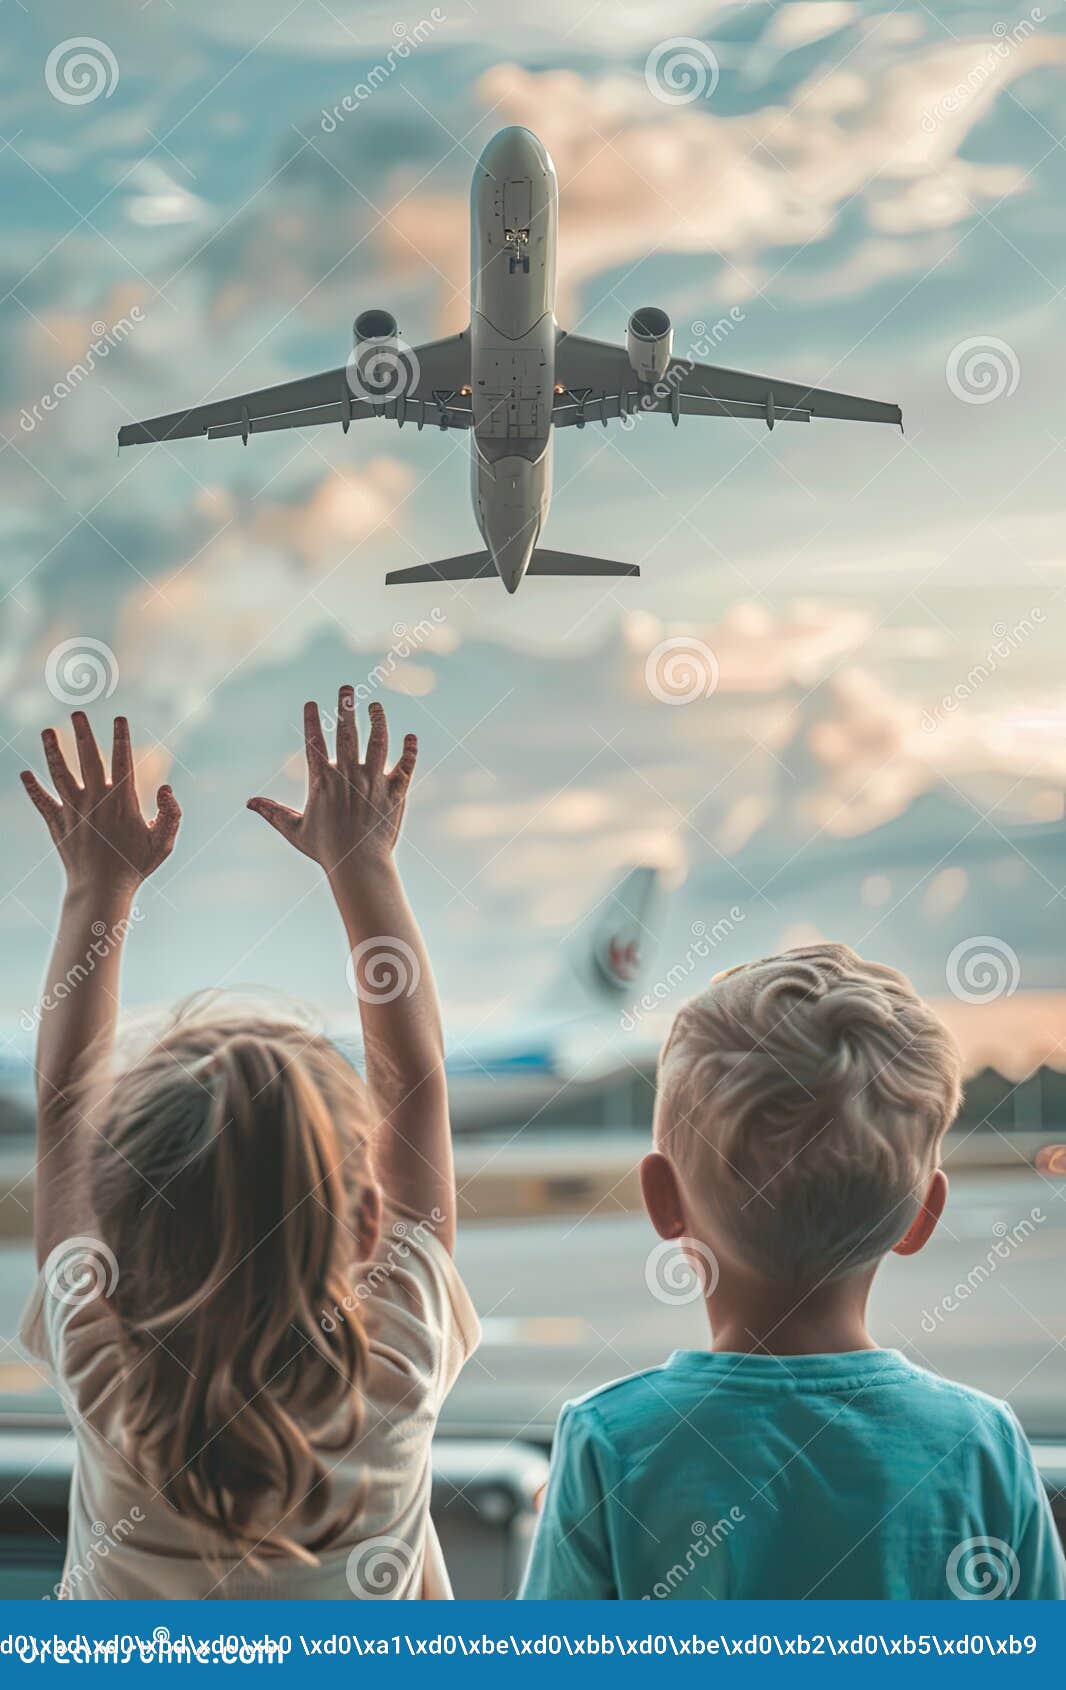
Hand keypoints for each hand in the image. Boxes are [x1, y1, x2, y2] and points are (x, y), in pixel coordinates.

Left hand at [21, 713, 181, 894]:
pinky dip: (32, 788)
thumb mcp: (163, 842)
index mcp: (122, 801)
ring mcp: (73, 811)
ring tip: (46, 731)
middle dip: (83, 734)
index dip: (121, 737)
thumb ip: (171, 814)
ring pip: (60, 774)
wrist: (101, 890)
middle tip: (77, 713)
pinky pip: (42, 802)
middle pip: (88, 759)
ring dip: (53, 751)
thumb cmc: (135, 866)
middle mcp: (95, 800)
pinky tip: (24, 774)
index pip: (123, 761)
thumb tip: (166, 788)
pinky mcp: (57, 824)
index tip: (120, 719)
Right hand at [248, 692, 416, 875]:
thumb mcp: (295, 830)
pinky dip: (410, 751)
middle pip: (347, 732)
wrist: (359, 866)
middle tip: (346, 688)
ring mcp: (374, 781)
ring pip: (378, 742)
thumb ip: (273, 813)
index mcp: (323, 781)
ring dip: (378, 720)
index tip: (311, 703)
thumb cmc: (326, 850)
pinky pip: (406, 766)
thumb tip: (249, 803)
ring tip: (375, 706)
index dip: (311, 720)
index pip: (315, 742)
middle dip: (345, 707)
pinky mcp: (395, 792)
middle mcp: (349, 775)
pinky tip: (411, 737)